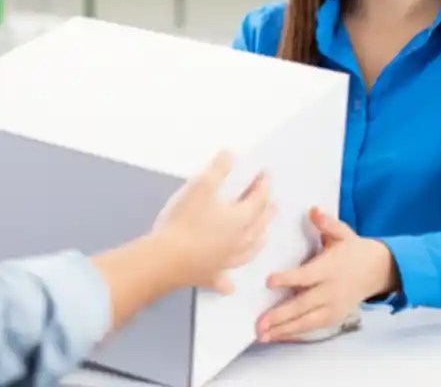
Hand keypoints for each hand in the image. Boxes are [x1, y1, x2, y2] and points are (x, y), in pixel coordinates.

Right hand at [151, 151, 275, 293]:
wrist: (167, 259)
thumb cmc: (185, 220)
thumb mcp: (201, 186)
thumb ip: (218, 169)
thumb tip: (231, 154)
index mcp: (240, 218)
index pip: (258, 199)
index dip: (263, 185)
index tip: (266, 175)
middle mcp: (239, 241)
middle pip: (259, 225)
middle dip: (267, 212)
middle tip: (274, 204)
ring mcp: (226, 262)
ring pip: (249, 251)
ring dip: (258, 241)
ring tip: (263, 236)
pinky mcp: (210, 276)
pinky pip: (223, 280)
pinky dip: (228, 282)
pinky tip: (230, 286)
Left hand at [256, 207, 398, 342]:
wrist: (378, 270)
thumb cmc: (354, 250)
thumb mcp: (343, 233)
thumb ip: (327, 223)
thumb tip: (314, 211)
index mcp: (330, 269)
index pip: (307, 276)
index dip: (288, 279)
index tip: (269, 281)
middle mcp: (331, 291)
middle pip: (304, 305)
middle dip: (281, 315)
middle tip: (259, 323)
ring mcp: (334, 307)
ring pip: (307, 321)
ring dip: (284, 329)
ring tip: (262, 335)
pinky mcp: (334, 317)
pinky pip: (312, 328)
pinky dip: (294, 334)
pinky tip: (276, 336)